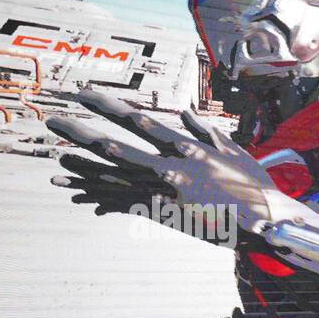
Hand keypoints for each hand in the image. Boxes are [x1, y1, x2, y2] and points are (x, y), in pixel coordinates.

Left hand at [46, 89, 294, 238]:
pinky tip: (82, 198)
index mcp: (185, 147)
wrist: (265, 222)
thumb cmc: (256, 188)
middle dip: (81, 133)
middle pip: (114, 146)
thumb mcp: (235, 153)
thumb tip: (185, 114)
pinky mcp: (166, 215)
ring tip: (57, 160)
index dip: (107, 106)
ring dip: (83, 169)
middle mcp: (168, 165)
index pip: (137, 121)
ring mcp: (164, 191)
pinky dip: (104, 202)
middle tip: (53, 122)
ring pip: (114, 177)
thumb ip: (207, 132)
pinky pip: (128, 206)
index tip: (84, 94)